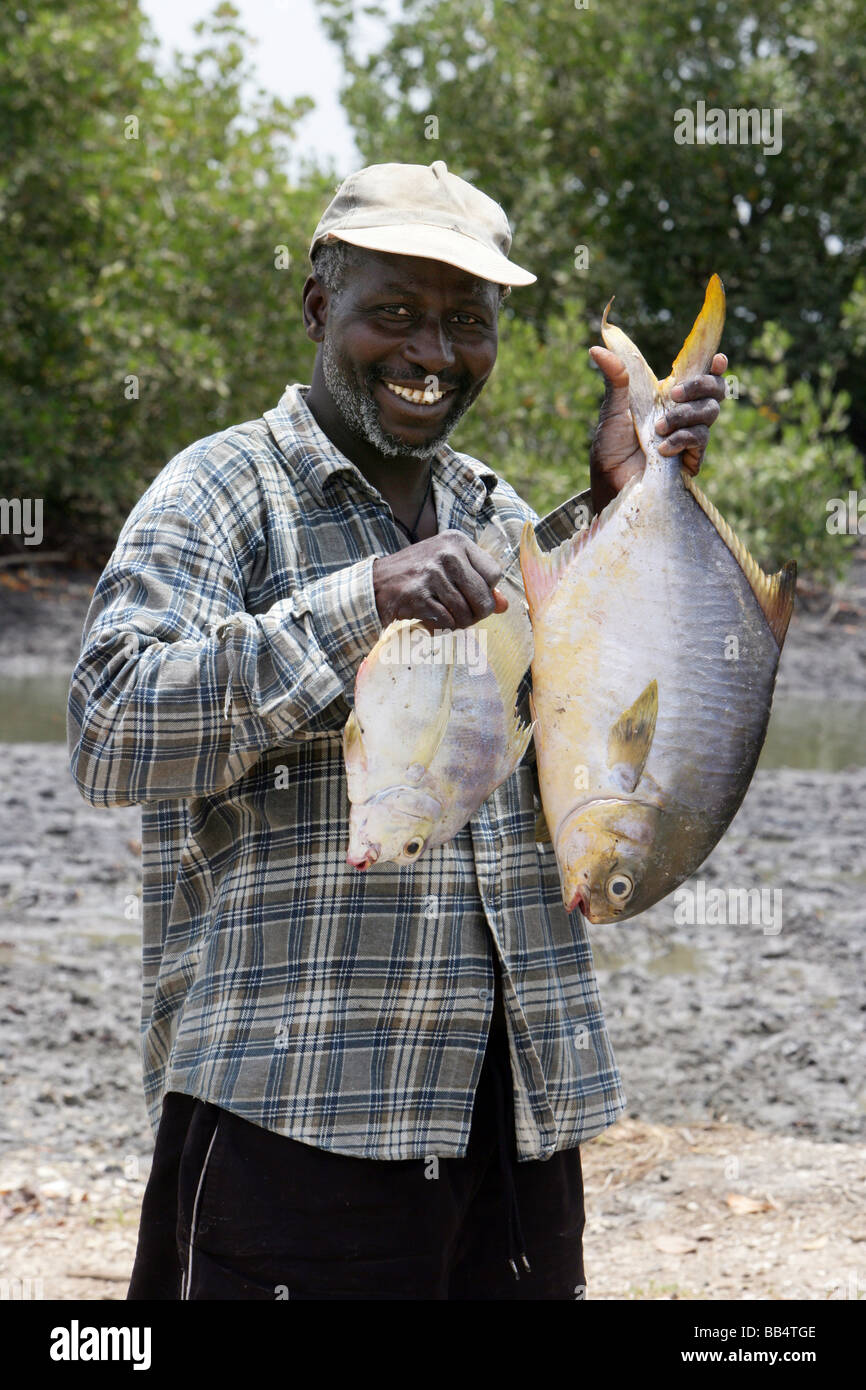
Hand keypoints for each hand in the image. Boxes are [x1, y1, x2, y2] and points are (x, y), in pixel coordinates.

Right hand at [372, 530, 507, 631]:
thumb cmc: (416, 576)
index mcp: (457, 541)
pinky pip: (446, 621)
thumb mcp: (448, 569)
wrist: (374, 584)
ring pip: (466, 614)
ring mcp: (432, 573)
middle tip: (460, 615)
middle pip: (484, 598)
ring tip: (443, 617)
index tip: (471, 596)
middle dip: (475, 615)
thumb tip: (504, 605)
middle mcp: (447, 553)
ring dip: (456, 623)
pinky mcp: (419, 594)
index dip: (487, 592)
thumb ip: (478, 583)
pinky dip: (440, 627)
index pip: (495, 574)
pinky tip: (430, 620)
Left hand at [588, 346, 727, 512]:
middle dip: (700, 385)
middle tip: (675, 394)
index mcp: (669, 398)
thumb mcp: (612, 409)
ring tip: (658, 428)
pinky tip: (663, 449)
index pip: (700, 376)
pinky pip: (700, 439)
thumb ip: (615, 378)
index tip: (716, 359)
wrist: (610, 481)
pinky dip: (681, 439)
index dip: (713, 366)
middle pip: (714, 391)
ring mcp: (690, 437)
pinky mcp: (692, 459)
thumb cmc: (610, 447)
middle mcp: (684, 414)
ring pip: (710, 412)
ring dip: (684, 416)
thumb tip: (597, 347)